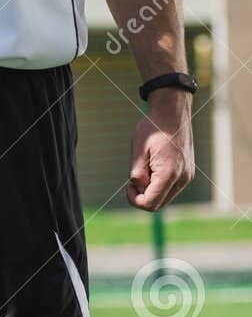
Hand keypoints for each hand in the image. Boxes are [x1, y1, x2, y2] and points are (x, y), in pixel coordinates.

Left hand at [127, 95, 194, 209]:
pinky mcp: (188, 172)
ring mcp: (187, 176)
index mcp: (169, 174)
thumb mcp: (138, 150)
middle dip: (143, 195)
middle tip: (134, 177)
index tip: (128, 185)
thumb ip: (137, 174)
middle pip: (159, 203)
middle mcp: (182, 178)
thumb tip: (139, 189)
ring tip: (146, 167)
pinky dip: (159, 183)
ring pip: (165, 196)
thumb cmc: (153, 128)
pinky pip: (171, 187)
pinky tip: (154, 165)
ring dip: (151, 189)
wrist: (172, 112)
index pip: (151, 204)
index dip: (135, 200)